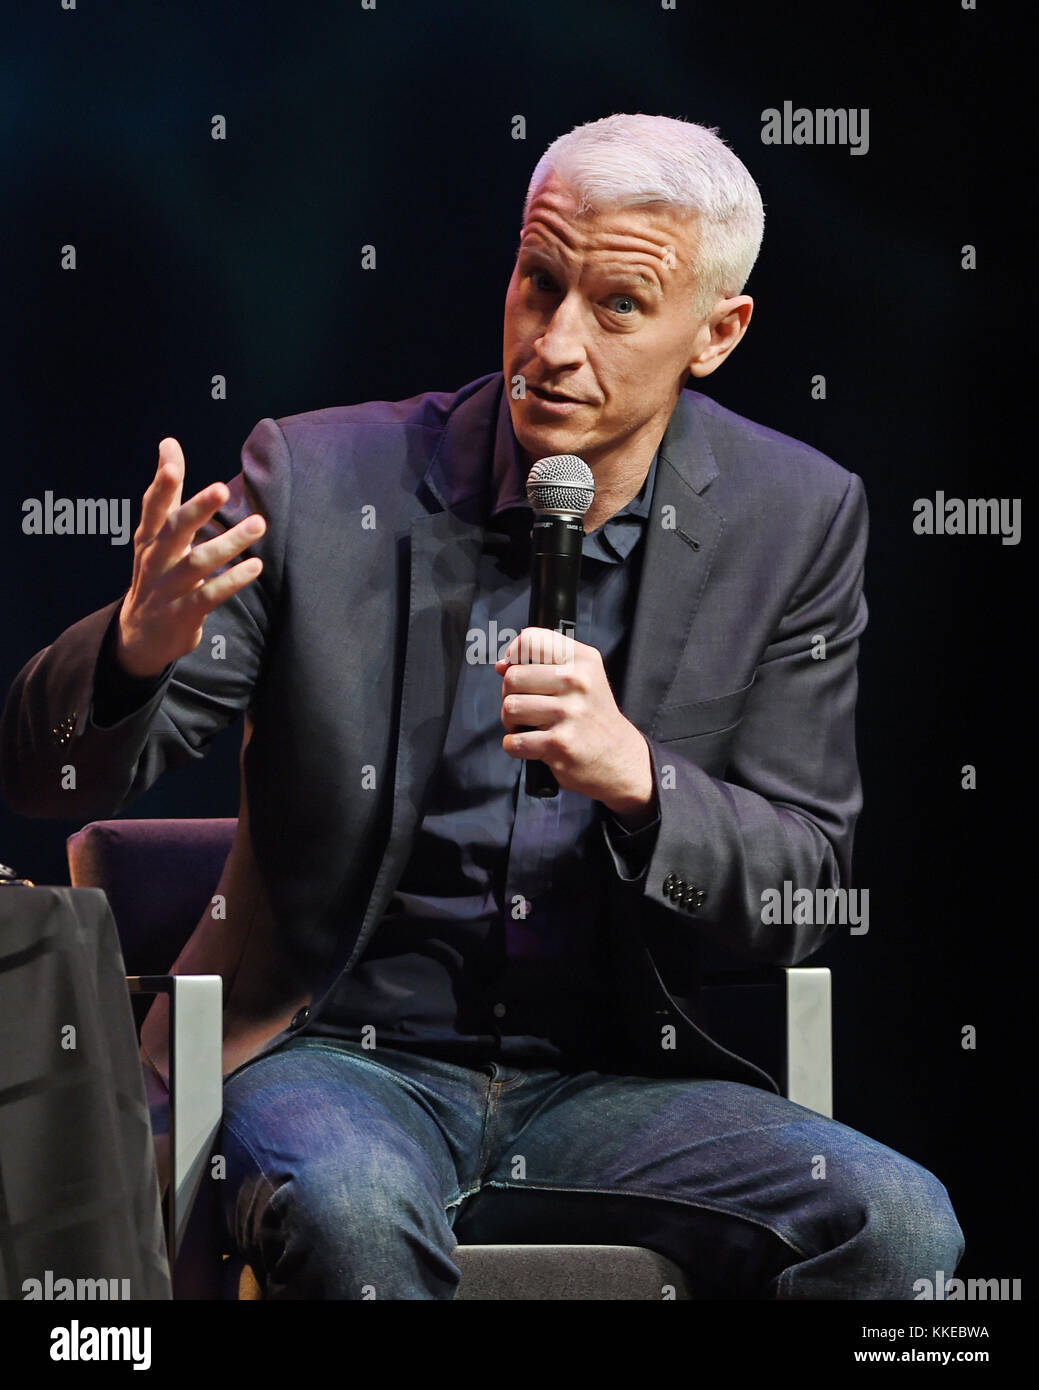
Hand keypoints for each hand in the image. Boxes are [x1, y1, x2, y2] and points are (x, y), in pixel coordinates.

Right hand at [114, 438, 266, 678]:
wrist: (139, 637)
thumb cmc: (155, 573)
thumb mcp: (154, 534)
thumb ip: (166, 491)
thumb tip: (169, 443)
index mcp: (149, 538)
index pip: (153, 506)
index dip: (162, 484)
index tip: (171, 460)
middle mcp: (156, 560)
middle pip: (174, 531)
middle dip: (196, 510)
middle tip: (220, 488)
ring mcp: (168, 589)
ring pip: (197, 563)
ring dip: (228, 543)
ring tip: (258, 525)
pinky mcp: (183, 614)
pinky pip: (209, 596)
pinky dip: (231, 581)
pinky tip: (254, 566)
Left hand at [494, 627, 654, 823]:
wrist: (618, 757)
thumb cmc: (593, 716)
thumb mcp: (583, 677)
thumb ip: (544, 663)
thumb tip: (502, 665)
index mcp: (582, 660)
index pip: (532, 640)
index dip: (516, 654)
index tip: (517, 668)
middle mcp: (577, 682)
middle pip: (512, 677)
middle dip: (510, 694)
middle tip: (527, 706)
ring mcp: (568, 713)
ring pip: (510, 708)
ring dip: (511, 722)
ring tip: (530, 725)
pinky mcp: (559, 743)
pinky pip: (513, 741)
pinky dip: (515, 745)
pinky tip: (532, 744)